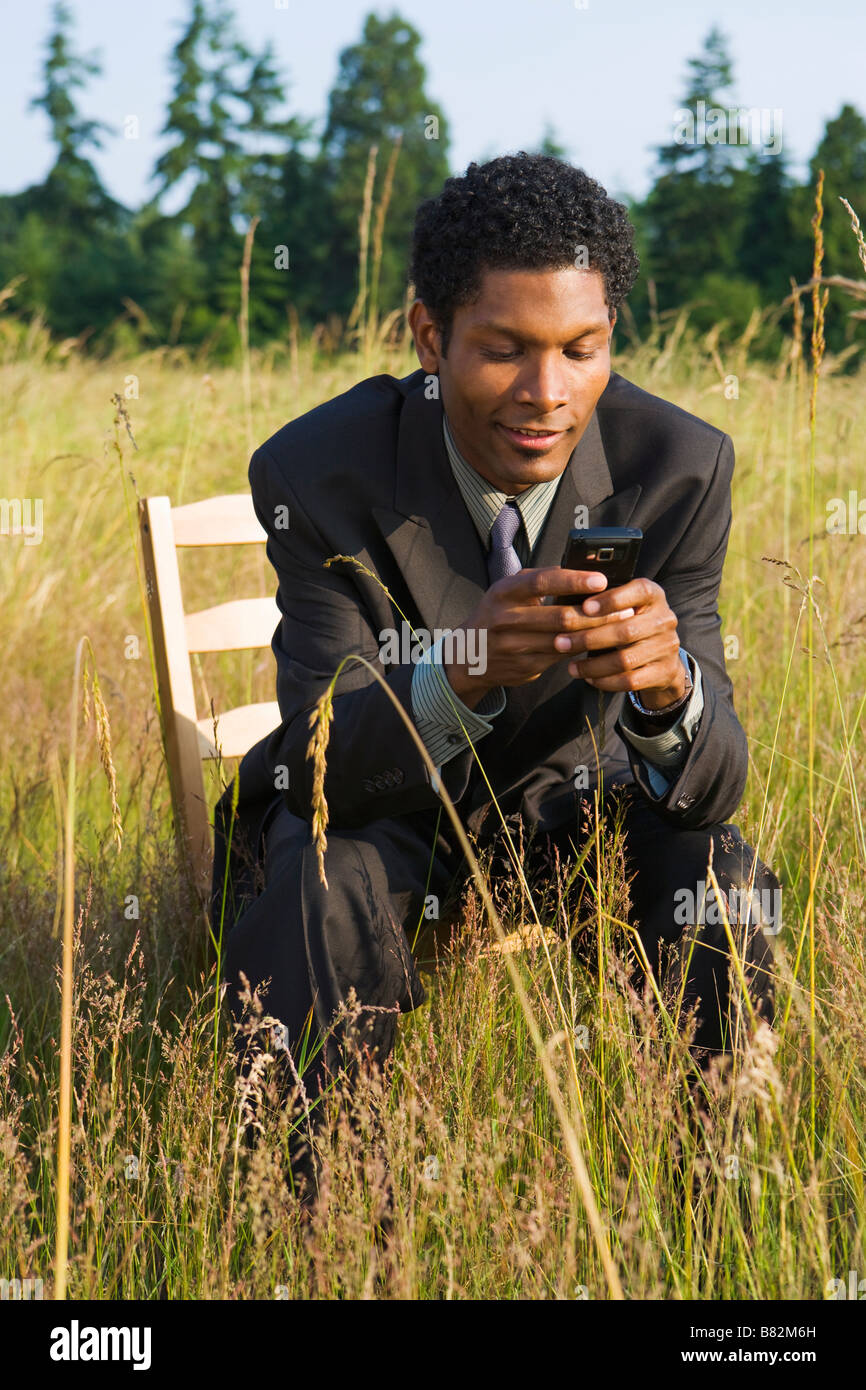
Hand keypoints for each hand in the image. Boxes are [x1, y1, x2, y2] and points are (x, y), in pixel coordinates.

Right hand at [443, 566, 634, 708]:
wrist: (469, 655)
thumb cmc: (499, 613)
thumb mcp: (510, 590)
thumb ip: (541, 579)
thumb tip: (583, 570)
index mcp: (504, 592)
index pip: (542, 582)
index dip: (573, 580)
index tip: (601, 579)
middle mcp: (505, 618)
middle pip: (560, 616)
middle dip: (597, 613)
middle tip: (624, 609)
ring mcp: (514, 646)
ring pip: (565, 640)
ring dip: (596, 633)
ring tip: (620, 625)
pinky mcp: (524, 667)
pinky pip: (561, 658)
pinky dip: (582, 649)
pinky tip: (599, 642)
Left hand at [562, 577, 686, 707]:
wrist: (661, 656)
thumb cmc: (630, 622)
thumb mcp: (624, 605)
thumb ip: (603, 601)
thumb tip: (566, 602)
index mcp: (654, 595)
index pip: (639, 591)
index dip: (612, 600)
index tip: (584, 607)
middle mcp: (665, 619)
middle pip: (626, 631)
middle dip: (588, 638)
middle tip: (560, 643)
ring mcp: (667, 647)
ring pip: (625, 660)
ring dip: (593, 665)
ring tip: (571, 667)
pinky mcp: (664, 672)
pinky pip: (630, 681)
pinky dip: (606, 681)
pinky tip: (589, 678)